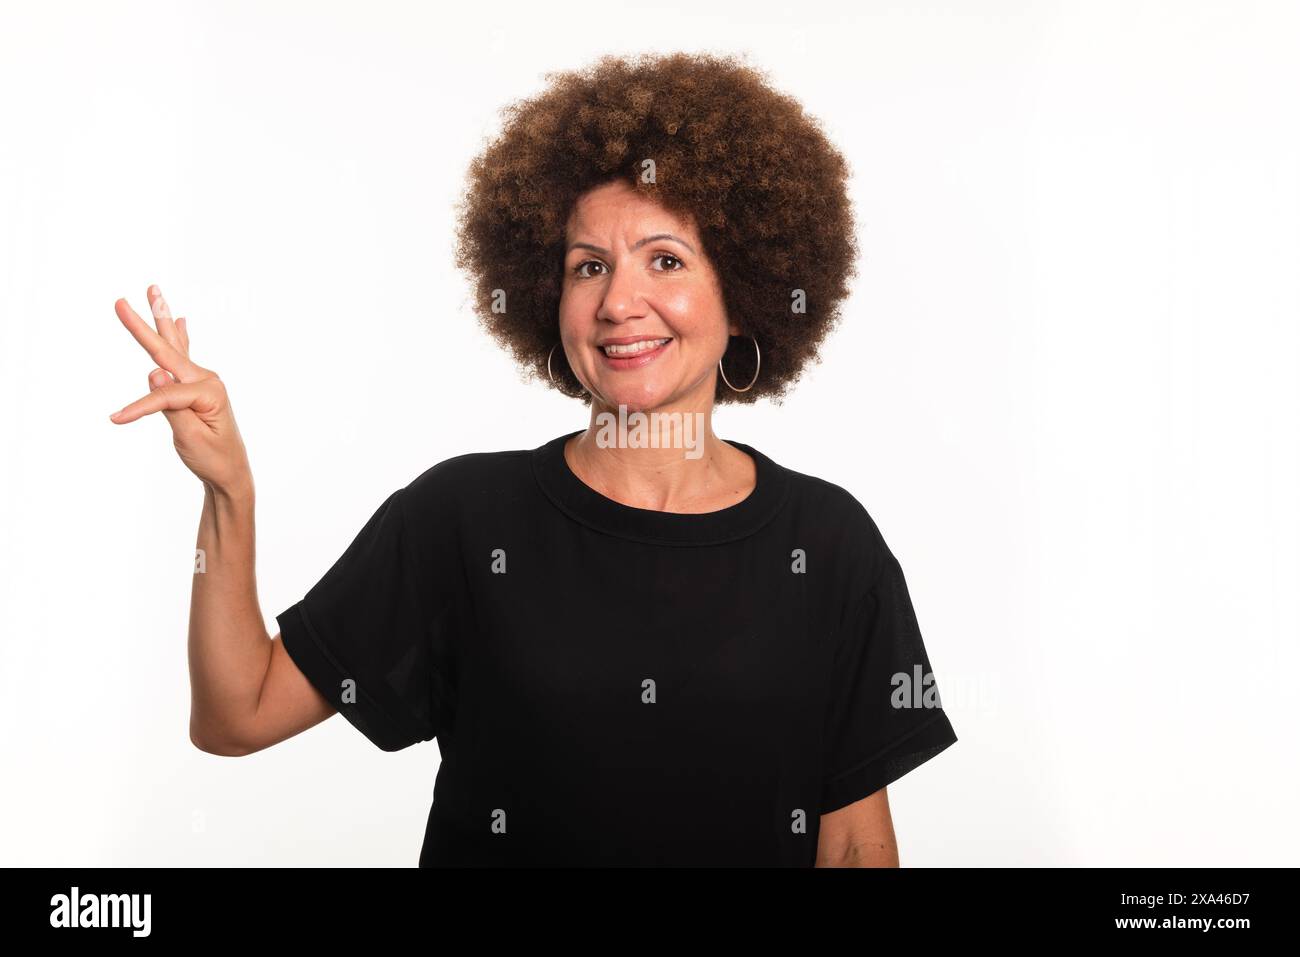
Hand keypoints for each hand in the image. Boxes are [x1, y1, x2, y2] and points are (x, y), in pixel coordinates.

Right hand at [110, 285, 252, 496]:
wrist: (229, 473)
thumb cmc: (212, 459)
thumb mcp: (190, 437)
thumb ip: (171, 406)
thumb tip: (154, 372)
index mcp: (209, 392)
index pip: (164, 394)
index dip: (139, 407)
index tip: (116, 419)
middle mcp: (208, 381)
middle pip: (168, 351)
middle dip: (145, 324)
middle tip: (122, 300)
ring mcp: (203, 382)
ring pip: (174, 347)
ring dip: (162, 318)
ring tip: (154, 291)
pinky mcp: (197, 389)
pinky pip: (182, 358)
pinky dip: (178, 338)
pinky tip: (181, 321)